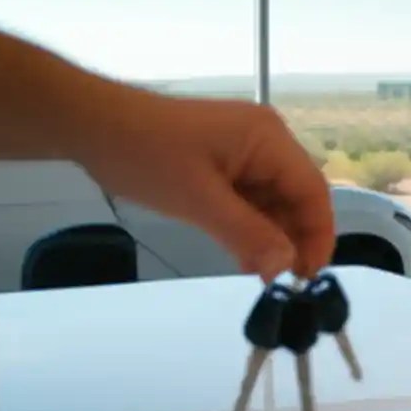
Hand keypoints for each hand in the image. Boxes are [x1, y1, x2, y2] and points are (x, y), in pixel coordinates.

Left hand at [74, 87, 334, 282]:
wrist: (91, 126)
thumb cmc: (146, 156)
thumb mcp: (198, 200)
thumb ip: (248, 234)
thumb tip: (285, 268)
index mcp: (269, 140)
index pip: (313, 191)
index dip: (318, 236)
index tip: (308, 278)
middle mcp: (266, 141)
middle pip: (297, 197)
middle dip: (293, 240)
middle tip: (283, 285)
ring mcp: (244, 151)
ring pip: (274, 202)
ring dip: (270, 238)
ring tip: (261, 276)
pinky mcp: (224, 162)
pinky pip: (250, 199)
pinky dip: (249, 227)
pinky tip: (244, 256)